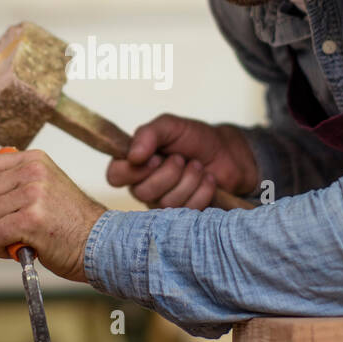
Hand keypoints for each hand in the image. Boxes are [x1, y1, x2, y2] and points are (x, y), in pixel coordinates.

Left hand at [0, 149, 106, 282]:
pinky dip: (1, 248)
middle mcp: (33, 172)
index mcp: (33, 160)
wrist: (100, 242)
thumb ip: (9, 184)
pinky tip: (20, 248)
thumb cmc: (68, 220)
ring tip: (19, 238)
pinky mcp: (31, 220)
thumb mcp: (42, 187)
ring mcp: (33, 195)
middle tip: (13, 227)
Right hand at [106, 114, 258, 208]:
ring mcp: (163, 203)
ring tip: (197, 166)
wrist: (227, 152)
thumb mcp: (170, 126)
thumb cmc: (194, 138)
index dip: (134, 170)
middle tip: (181, 158)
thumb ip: (148, 134)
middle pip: (142, 192)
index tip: (155, 158)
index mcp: (134, 164)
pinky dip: (203, 191)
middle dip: (168, 173)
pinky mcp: (184, 215)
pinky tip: (208, 180)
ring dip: (189, 180)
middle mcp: (144, 186)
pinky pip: (188, 211)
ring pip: (166, 203)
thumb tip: (133, 155)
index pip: (115, 176)